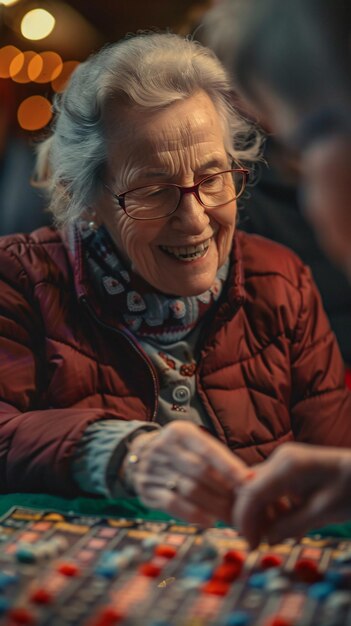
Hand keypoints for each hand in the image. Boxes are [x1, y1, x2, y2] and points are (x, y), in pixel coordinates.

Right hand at [122, 421, 248, 525]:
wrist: (139, 454)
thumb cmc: (180, 450)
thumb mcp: (193, 442)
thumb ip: (216, 457)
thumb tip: (248, 479)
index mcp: (179, 432)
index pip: (207, 449)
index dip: (229, 466)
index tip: (248, 480)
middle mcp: (163, 447)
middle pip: (199, 470)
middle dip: (224, 488)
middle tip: (245, 503)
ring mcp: (152, 469)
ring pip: (188, 489)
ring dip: (213, 504)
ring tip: (232, 515)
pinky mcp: (147, 491)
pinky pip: (173, 504)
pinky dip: (194, 514)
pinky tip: (210, 521)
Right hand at [232, 443, 350, 548]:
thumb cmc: (350, 490)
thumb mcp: (322, 513)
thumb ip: (290, 526)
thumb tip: (265, 539)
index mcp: (287, 466)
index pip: (251, 492)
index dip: (246, 520)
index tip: (251, 545)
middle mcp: (279, 459)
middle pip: (250, 489)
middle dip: (251, 518)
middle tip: (259, 544)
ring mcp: (283, 461)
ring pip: (259, 489)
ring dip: (263, 514)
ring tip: (277, 536)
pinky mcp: (288, 467)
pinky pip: (271, 488)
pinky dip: (273, 507)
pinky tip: (287, 525)